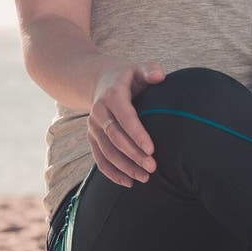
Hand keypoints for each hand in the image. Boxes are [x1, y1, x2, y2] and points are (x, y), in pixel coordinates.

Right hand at [87, 57, 167, 187]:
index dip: (137, 134)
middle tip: (153, 168)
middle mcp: (99, 112)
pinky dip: (111, 172)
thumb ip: (150, 70)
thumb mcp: (139, 68)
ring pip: (107, 151)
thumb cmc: (128, 77)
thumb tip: (159, 76)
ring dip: (124, 167)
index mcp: (113, 96)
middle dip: (134, 155)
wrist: (100, 81)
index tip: (151, 149)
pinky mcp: (92, 137)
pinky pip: (99, 158)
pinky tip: (128, 182)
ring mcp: (93, 126)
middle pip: (115, 138)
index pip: (126, 117)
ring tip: (144, 178)